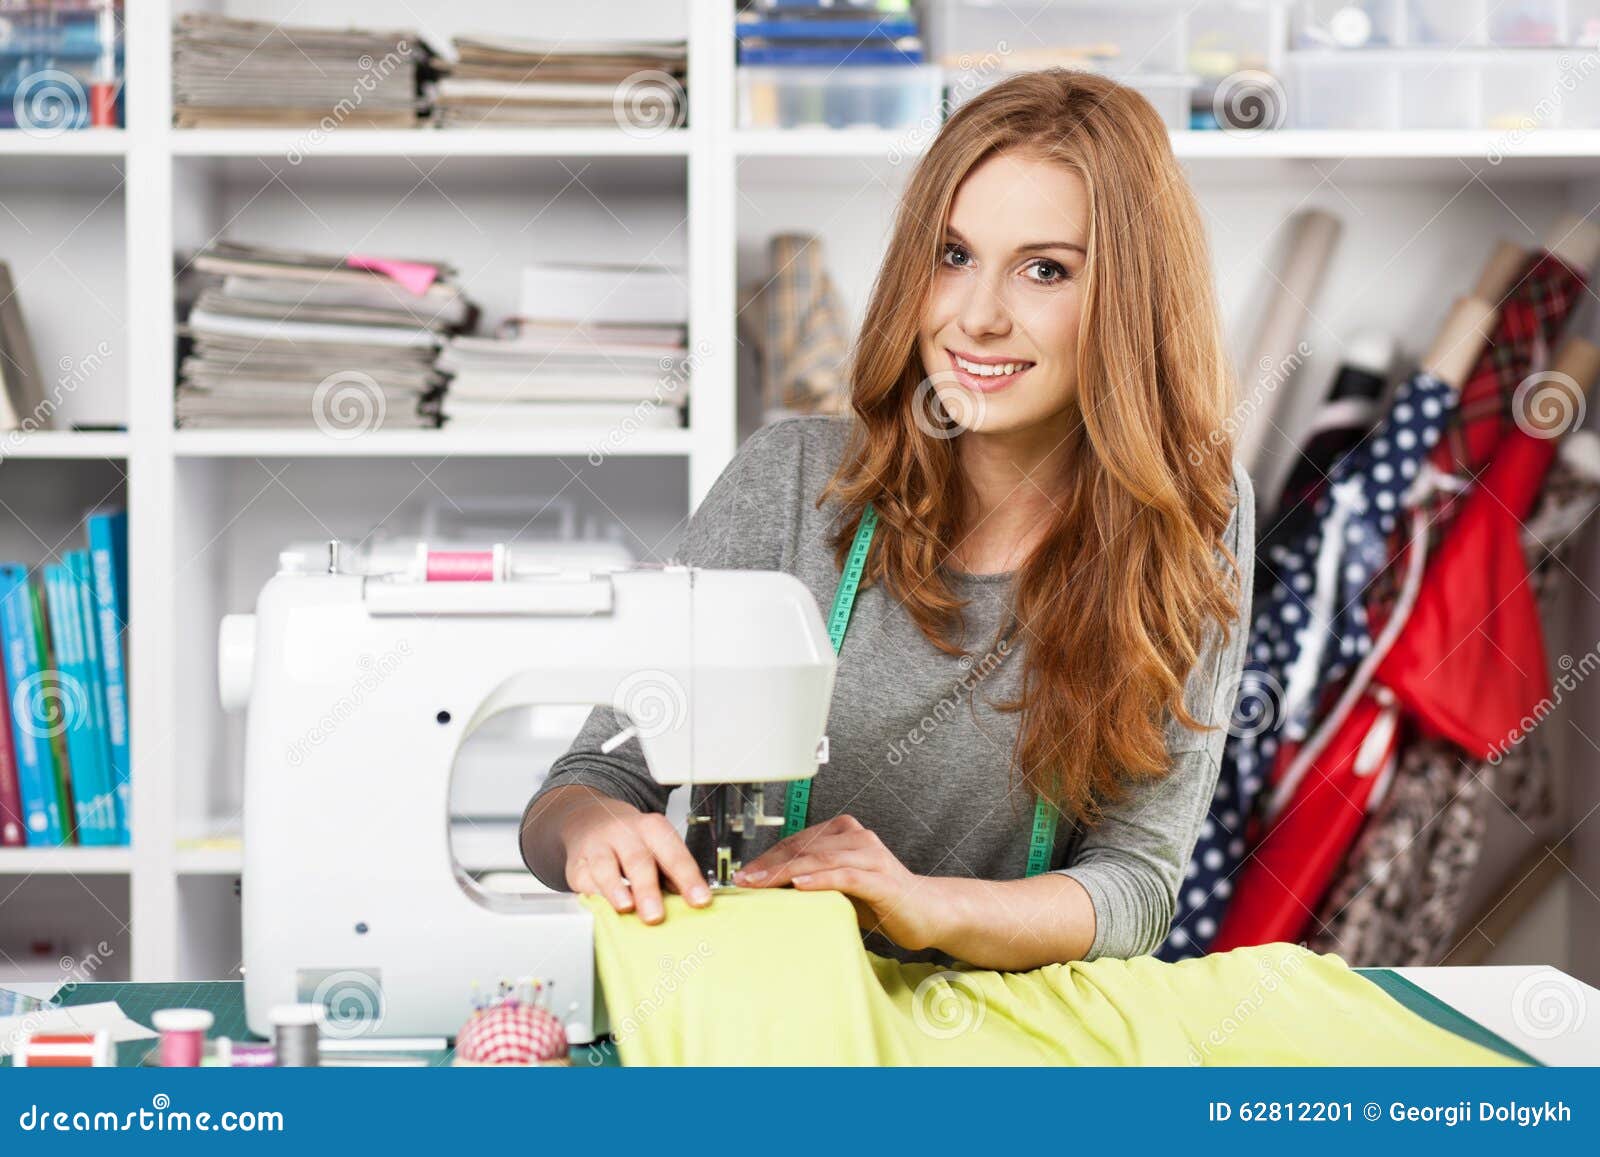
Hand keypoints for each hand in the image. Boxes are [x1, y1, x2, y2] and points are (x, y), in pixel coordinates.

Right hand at [556, 789, 710, 922]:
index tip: (700, 900)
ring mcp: (598, 847)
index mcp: (652, 828)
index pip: (673, 853)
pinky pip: (583, 880)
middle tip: (656, 915)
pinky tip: (602, 908)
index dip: (688, 878)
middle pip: (638, 859)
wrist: (590, 821)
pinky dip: (593, 895)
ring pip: (605, 866)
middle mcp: (624, 833)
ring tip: (625, 908)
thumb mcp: (656, 847)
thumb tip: (688, 905)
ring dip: (615, 889)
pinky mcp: (576, 865)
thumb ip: (671, 874)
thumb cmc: (632, 842)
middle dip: (647, 889)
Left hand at [733, 814, 947, 950]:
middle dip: (770, 865)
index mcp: (844, 833)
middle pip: (804, 848)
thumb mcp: (840, 886)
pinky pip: (846, 875)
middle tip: (744, 880)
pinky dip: (820, 879)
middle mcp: (858, 838)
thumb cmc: (881, 899)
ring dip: (786, 872)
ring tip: (761, 883)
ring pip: (820, 859)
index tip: (743, 874)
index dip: (767, 858)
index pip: (796, 842)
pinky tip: (799, 885)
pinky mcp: (881, 879)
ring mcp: (871, 856)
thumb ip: (812, 879)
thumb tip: (769, 889)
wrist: (927, 912)